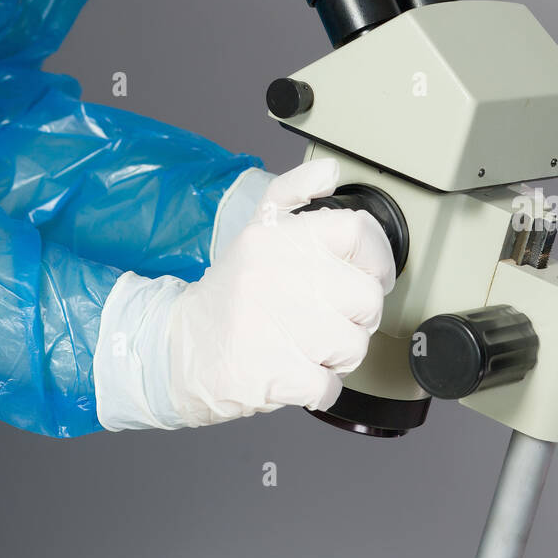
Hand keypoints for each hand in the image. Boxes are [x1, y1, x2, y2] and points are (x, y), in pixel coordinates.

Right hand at [166, 157, 394, 426]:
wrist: (180, 348)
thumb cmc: (230, 292)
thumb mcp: (255, 229)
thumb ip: (294, 191)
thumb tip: (329, 170)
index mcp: (280, 237)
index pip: (359, 233)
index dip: (377, 259)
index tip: (369, 274)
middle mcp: (279, 274)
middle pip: (367, 297)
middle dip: (355, 317)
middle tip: (329, 318)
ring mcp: (275, 325)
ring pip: (353, 345)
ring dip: (338, 355)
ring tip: (308, 345)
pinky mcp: (271, 372)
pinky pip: (330, 385)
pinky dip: (319, 387)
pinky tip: (295, 371)